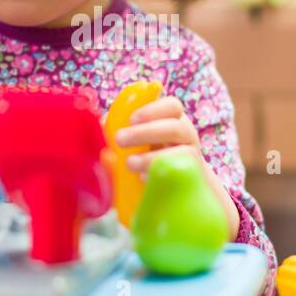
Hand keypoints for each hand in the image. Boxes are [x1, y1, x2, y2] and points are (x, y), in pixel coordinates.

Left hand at [112, 96, 240, 238]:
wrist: (175, 188)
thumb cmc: (149, 158)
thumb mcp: (136, 141)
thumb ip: (122, 130)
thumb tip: (103, 124)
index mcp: (172, 120)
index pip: (171, 106)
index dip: (152, 110)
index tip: (131, 119)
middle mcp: (185, 134)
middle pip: (175, 126)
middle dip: (145, 132)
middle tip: (120, 140)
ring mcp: (191, 155)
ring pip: (180, 152)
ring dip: (151, 156)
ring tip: (129, 163)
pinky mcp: (192, 175)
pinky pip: (180, 171)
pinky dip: (160, 172)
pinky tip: (143, 178)